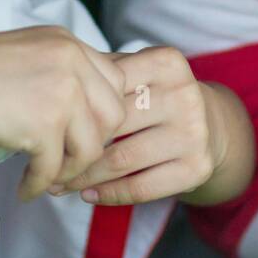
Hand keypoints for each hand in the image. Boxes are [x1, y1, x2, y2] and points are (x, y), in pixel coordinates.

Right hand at [0, 26, 126, 200]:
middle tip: (68, 161)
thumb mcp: (26, 58)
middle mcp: (71, 61)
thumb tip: (81, 118)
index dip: (102, 114)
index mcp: (67, 43)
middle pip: (114, 114)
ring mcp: (61, 91)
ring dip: (70, 169)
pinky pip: (54, 168)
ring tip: (47, 178)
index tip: (82, 135)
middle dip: (93, 143)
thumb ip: (58, 75)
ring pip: (92, 146)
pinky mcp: (44, 124)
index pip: (114, 80)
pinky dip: (39, 184)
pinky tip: (24, 188)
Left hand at [50, 46, 217, 204]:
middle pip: (112, 125)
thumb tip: (48, 94)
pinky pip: (141, 187)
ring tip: (58, 183)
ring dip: (83, 177)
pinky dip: (108, 194)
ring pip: (122, 160)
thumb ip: (101, 75)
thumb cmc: (157, 96)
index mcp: (167, 63)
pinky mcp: (197, 167)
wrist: (212, 124)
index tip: (46, 123)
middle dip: (73, 146)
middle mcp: (185, 95)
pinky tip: (87, 194)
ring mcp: (194, 133)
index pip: (108, 87)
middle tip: (45, 159)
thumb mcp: (138, 72)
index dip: (75, 108)